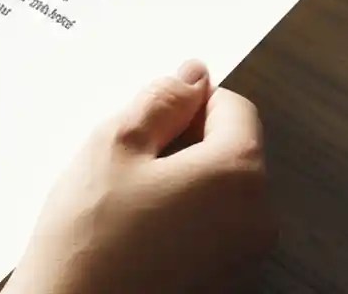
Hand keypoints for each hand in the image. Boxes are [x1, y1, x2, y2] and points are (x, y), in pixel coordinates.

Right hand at [5, 61, 276, 293]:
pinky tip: (133, 229)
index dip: (186, 103)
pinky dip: (178, 217)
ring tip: (124, 200)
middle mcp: (257, 216)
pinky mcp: (222, 279)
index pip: (232, 106)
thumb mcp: (114, 145)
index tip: (144, 123)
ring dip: (177, 180)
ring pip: (216, 188)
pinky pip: (209, 226)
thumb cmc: (89, 238)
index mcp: (238, 174)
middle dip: (182, 143)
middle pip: (230, 148)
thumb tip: (192, 75)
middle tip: (125, 163)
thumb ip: (161, 101)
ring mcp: (243, 254)